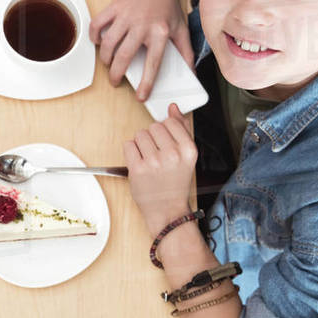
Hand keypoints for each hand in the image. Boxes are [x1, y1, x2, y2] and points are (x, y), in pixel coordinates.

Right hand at [89, 0, 194, 100]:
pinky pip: (98, 24)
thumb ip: (186, 52)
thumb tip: (191, 73)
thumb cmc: (167, 3)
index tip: (141, 96)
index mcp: (160, 33)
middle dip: (116, 74)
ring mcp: (126, 15)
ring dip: (104, 58)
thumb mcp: (181, 28)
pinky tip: (98, 42)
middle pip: (124, 56)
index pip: (153, 64)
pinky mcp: (114, 7)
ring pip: (108, 43)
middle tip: (115, 81)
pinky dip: (94, 36)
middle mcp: (142, 25)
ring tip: (108, 63)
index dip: (146, 83)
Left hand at [123, 103, 198, 236]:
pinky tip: (139, 163)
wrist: (167, 210)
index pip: (170, 122)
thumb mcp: (186, 156)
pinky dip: (131, 152)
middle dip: (152, 138)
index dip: (165, 131)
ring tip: (149, 159)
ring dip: (141, 144)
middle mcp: (173, 154)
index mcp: (188, 149)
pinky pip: (128, 145)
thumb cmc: (176, 183)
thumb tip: (173, 107)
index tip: (165, 143)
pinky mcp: (137, 169)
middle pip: (153, 127)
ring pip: (139, 134)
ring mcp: (154, 162)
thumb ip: (181, 129)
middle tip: (157, 155)